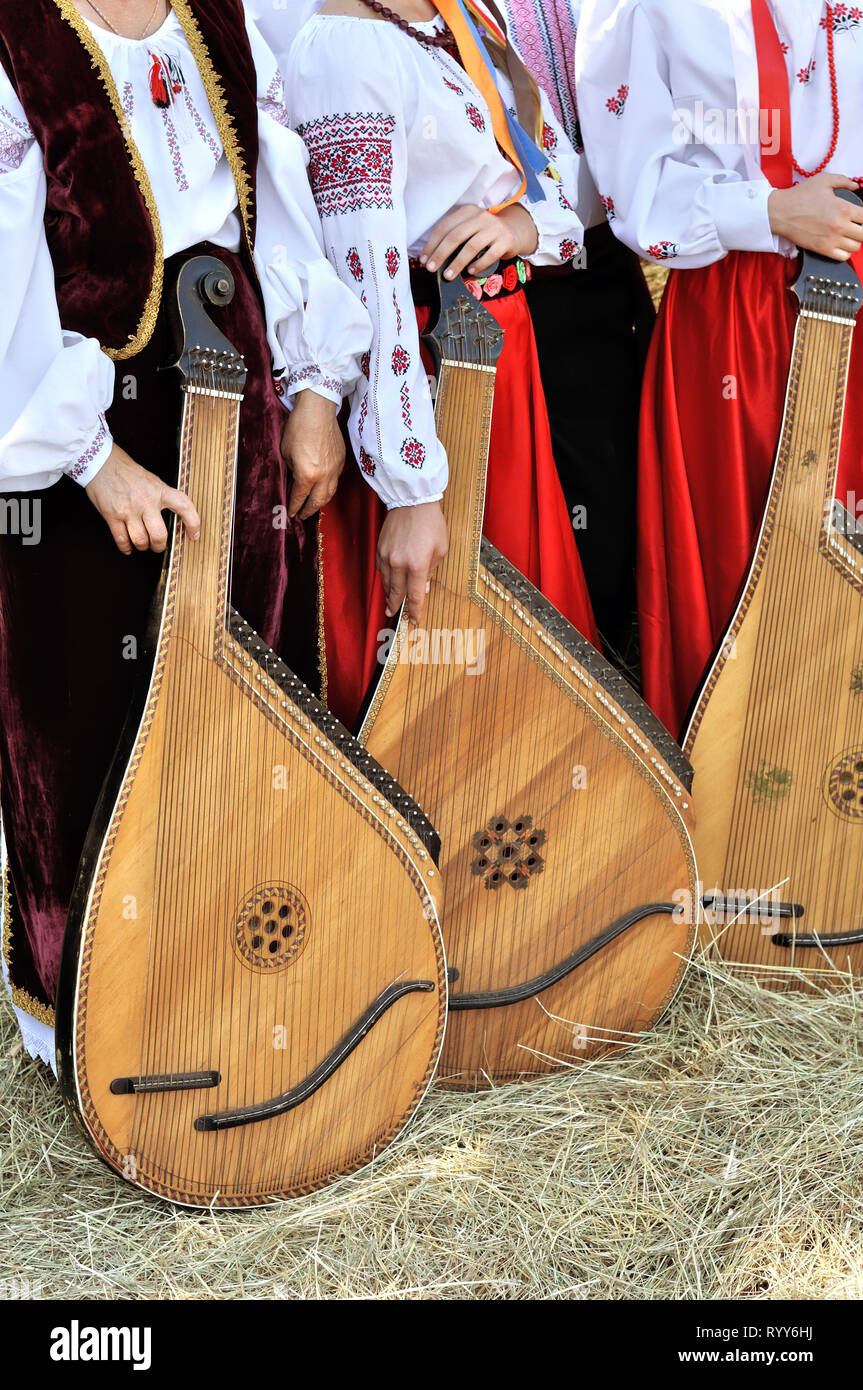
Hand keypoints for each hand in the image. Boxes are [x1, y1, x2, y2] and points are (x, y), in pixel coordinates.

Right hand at [85, 444, 199, 554]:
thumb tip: (173, 515)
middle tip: (158, 545)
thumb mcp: (152, 480)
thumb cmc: (127, 471)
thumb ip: (162, 496)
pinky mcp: (112, 515)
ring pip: (141, 541)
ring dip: (143, 546)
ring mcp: (128, 510)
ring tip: (142, 543)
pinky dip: (126, 548)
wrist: (101, 462)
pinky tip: (128, 546)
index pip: (184, 506)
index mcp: (159, 490)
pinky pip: (122, 540)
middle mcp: (145, 501)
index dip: (193, 523)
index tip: (194, 535)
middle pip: (159, 535)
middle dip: (160, 546)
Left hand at [281, 387, 344, 519]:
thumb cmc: (299, 427)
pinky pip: (335, 480)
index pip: (299, 498)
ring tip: (314, 506)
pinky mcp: (341, 460)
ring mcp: (335, 469)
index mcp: (307, 475)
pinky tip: (323, 488)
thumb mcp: (286, 453)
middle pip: (318, 501)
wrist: (317, 410)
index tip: (291, 514)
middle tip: (302, 516)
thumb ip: (291, 470)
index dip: (294, 507)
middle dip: (309, 511)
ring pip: (330, 493)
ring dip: (321, 502)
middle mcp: (324, 476)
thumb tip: (294, 480)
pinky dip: (329, 488)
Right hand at [377, 500, 447, 624]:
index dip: (414, 610)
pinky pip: (381, 569)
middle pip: (396, 592)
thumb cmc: (431, 523)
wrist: (412, 501)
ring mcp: (387, 556)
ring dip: (389, 592)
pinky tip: (388, 581)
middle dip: (396, 604)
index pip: (415, 596)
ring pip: (387, 582)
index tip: (414, 619)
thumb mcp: (441, 549)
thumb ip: (431, 571)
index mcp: (417, 565)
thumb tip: (423, 588)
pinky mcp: (380, 549)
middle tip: (393, 614)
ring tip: (390, 601)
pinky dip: (385, 577)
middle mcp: (399, 564)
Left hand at [420, 203, 538, 281]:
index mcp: (467, 211)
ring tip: (448, 275)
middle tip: (431, 269)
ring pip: (472, 246)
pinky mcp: (506, 240)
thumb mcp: (469, 229)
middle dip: (441, 254)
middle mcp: (481, 217)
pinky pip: (490, 255)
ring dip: (457, 263)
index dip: (432, 244)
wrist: (513, 232)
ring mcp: (494, 228)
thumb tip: (432, 258)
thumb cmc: (484, 235)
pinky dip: (478, 264)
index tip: (424, 259)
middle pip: (456, 236)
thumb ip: (454, 238)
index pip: (445, 227)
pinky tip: (470, 272)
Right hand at [768, 172, 862, 258]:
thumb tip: (855, 186)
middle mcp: (840, 226)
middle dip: (862, 230)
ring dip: (854, 241)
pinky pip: (843, 257)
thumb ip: (843, 181)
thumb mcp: (824, 180)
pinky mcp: (822, 249)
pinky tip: (840, 245)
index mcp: (844, 208)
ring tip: (848, 236)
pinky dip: (845, 252)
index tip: (860, 216)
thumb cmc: (800, 195)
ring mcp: (831, 240)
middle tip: (856, 226)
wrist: (780, 212)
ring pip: (855, 247)